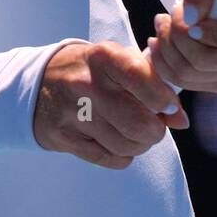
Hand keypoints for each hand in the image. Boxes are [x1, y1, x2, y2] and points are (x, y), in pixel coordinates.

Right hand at [33, 40, 188, 169]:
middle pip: (140, 125)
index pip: (145, 81)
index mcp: (104, 57)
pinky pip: (110, 159)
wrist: (36, 82)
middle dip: (156, 131)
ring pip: (127, 146)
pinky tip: (115, 140)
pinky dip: (122, 155)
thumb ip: (153, 83)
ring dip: (139, 145)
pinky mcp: (63, 137)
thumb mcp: (117, 62)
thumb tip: (181, 120)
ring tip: (133, 132)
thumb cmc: (90, 70)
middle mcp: (87, 84)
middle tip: (153, 125)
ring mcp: (72, 113)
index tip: (169, 107)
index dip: (166, 101)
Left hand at [146, 0, 216, 93]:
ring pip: (193, 74)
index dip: (209, 33)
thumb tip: (190, 11)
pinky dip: (166, 63)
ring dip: (167, 48)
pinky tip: (159, 42)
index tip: (187, 15)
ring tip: (160, 24)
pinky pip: (188, 83)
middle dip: (177, 37)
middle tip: (163, 16)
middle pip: (209, 61)